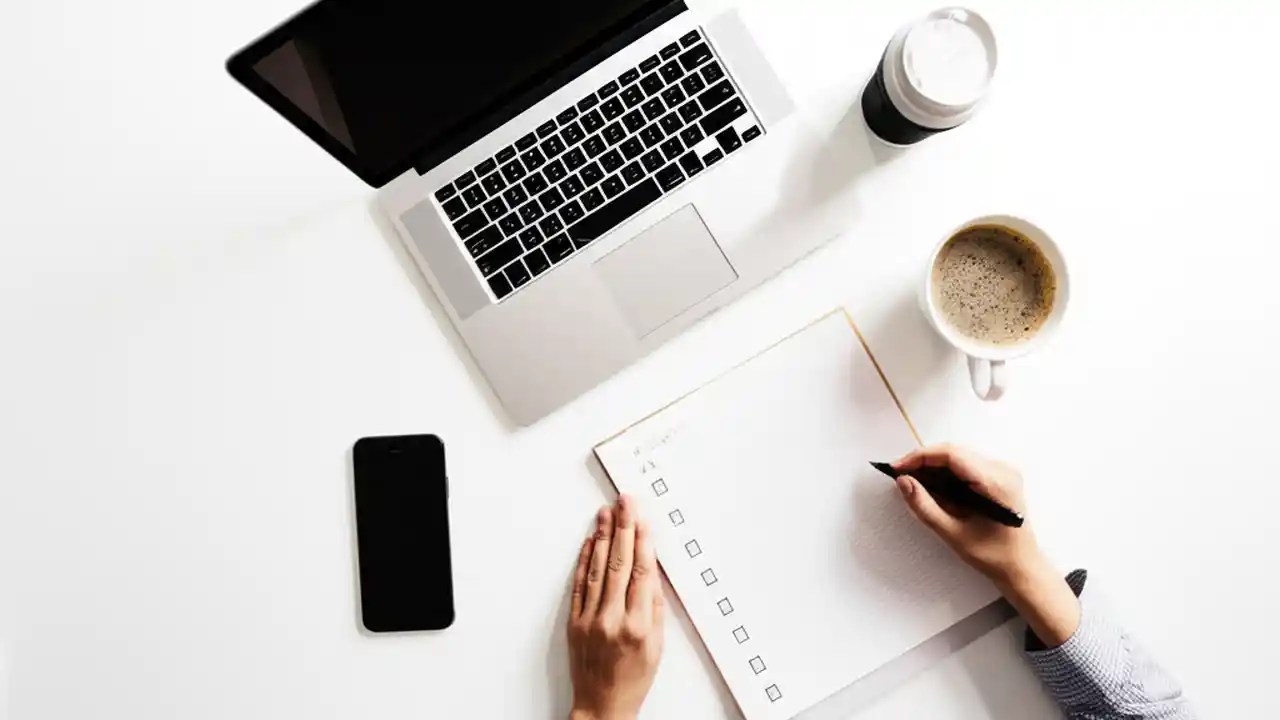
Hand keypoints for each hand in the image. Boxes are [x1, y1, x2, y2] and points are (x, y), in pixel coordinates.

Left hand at [567, 495, 663, 719]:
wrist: (602, 706)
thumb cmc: (633, 679)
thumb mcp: (658, 646)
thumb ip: (655, 607)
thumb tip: (651, 572)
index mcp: (639, 625)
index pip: (642, 572)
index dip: (643, 541)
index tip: (643, 519)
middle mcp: (613, 619)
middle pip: (620, 563)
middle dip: (624, 528)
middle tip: (625, 502)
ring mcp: (590, 619)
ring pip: (598, 569)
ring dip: (603, 537)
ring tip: (606, 513)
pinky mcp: (574, 622)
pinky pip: (579, 584)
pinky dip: (585, 560)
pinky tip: (591, 542)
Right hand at [893, 444, 1079, 646]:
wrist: (1021, 565)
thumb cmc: (993, 554)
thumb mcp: (953, 533)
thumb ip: (925, 506)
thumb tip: (903, 481)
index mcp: (995, 482)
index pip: (951, 454)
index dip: (919, 457)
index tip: (897, 468)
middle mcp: (1003, 470)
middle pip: (954, 451)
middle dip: (924, 461)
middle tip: (901, 476)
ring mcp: (1004, 470)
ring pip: (958, 456)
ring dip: (934, 466)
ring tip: (914, 482)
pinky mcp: (1000, 475)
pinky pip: (967, 463)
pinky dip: (946, 471)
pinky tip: (934, 485)